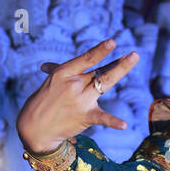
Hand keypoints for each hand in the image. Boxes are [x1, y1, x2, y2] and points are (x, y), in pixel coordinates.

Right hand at [16, 37, 137, 153]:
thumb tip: (47, 66)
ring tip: (133, 59)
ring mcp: (80, 100)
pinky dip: (113, 122)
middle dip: (119, 62)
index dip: (100, 51)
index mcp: (65, 72)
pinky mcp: (85, 117)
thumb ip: (56, 72)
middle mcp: (74, 84)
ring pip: (105, 83)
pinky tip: (124, 125)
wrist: (34, 127)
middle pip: (101, 71)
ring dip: (120, 71)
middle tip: (135, 55)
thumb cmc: (43, 102)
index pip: (86, 59)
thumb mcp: (50, 83)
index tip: (113, 42)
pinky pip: (102, 118)